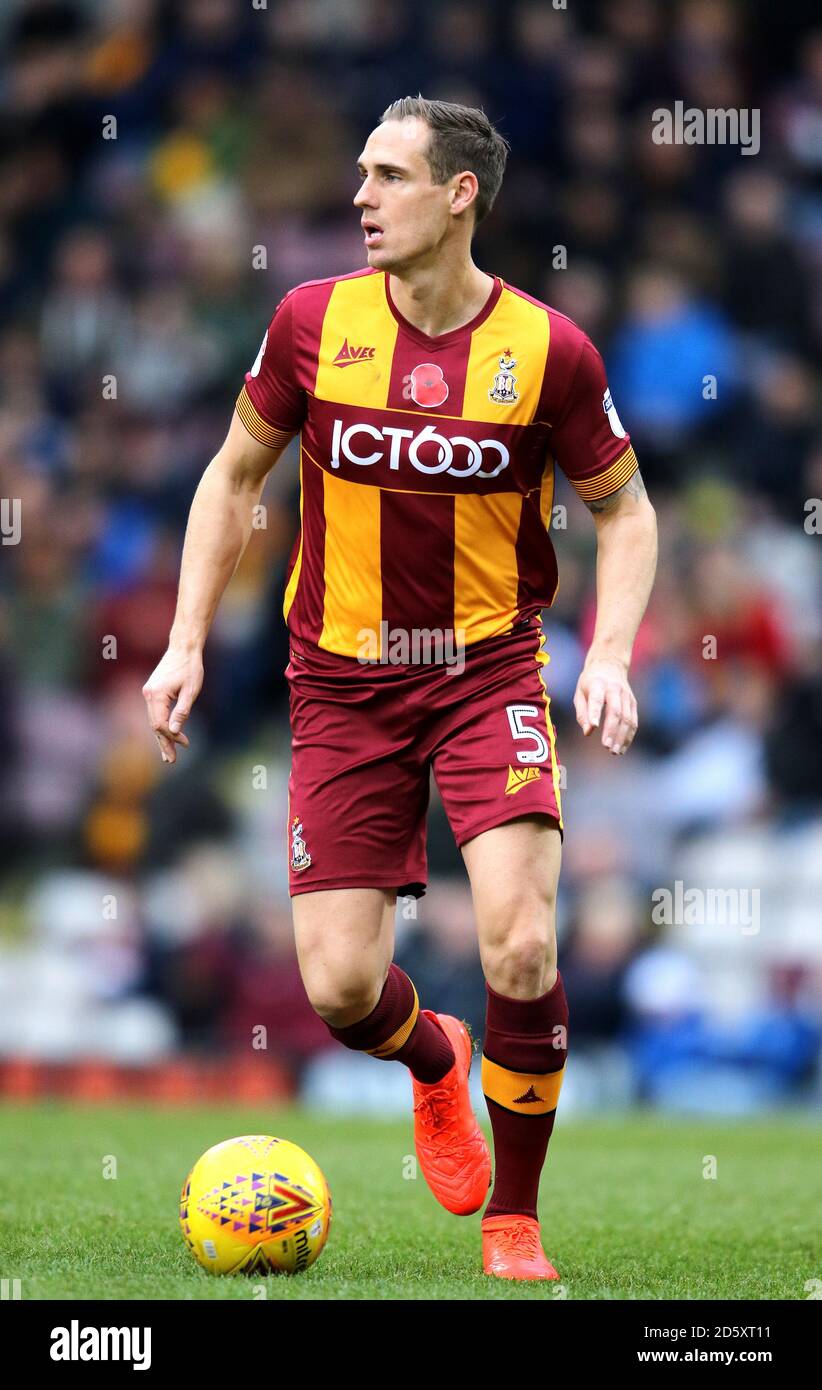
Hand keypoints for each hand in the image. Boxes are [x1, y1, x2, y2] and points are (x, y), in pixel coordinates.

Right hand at [142, 645, 202, 763]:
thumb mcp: (191, 691)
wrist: (183, 648)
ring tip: (168, 755)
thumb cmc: (190, 667)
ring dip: (162, 737)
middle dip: (164, 743)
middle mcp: (148, 694)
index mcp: (156, 694)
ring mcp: (148, 693)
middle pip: (154, 725)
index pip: (159, 724)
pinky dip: (161, 726)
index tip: (185, 744)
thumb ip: (182, 711)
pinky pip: (155, 714)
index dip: (171, 737)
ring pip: (153, 720)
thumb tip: (175, 732)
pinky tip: (167, 736)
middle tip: (171, 761)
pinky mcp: (152, 692)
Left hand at [573, 654, 637, 754]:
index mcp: (597, 684)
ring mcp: (626, 696)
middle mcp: (614, 689)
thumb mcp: (579, 693)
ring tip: (615, 751)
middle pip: (616, 711)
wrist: (610, 664)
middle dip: (612, 730)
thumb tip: (588, 732)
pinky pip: (634, 721)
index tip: (594, 727)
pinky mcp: (633, 702)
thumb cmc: (590, 682)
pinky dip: (629, 735)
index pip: (597, 699)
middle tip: (606, 747)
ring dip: (622, 737)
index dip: (595, 713)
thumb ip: (582, 713)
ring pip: (627, 718)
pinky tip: (623, 747)